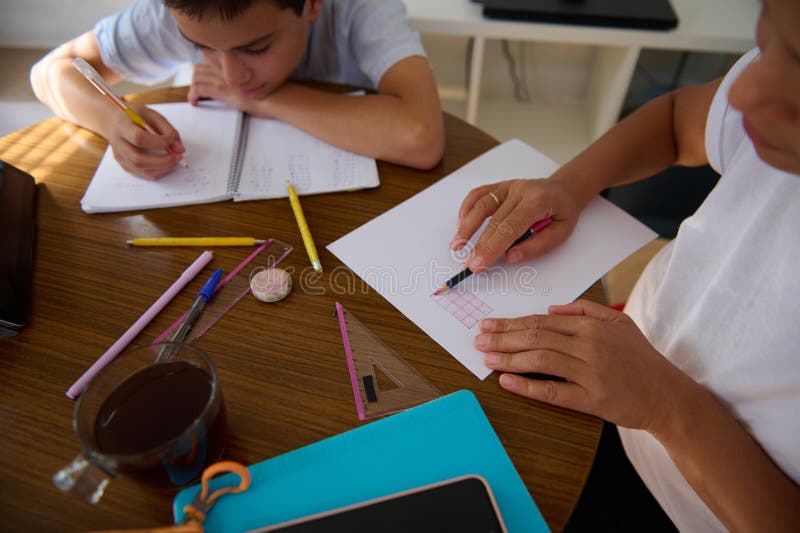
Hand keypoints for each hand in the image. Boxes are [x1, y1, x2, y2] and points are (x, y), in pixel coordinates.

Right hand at [106, 103, 184, 179]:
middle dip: (162, 161)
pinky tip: (166, 165)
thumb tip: (180, 148)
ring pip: (140, 170)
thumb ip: (168, 130)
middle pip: (138, 159)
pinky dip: (157, 172)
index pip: (139, 138)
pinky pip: (141, 174)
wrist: (113, 120)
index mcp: (122, 126)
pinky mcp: (124, 164)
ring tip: (174, 161)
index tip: (172, 141)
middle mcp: (118, 143)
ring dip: (162, 168)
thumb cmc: (134, 116)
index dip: (159, 142)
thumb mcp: (151, 115)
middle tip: (178, 156)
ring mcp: (119, 156)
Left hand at [187, 62, 276, 113]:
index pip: (210, 57)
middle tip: (198, 90)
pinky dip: (193, 95)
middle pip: (200, 67)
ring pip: (196, 76)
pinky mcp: (220, 90)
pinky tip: (194, 103)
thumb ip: (247, 77)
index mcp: (235, 61)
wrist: (278, 97)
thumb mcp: (259, 79)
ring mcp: (222, 77)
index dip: (203, 67)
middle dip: (195, 78)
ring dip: (193, 87)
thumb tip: (243, 83)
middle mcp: (226, 66)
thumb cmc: (273, 91)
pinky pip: (198, 89)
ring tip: (196, 97)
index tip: (203, 77)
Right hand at [452, 178, 582, 272]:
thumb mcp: (561, 234)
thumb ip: (537, 246)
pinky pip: (478, 194)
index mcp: (537, 202)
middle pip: (493, 220)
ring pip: (482, 205)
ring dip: (467, 227)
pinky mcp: (499, 186)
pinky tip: (460, 224)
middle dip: (479, 245)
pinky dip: (467, 209)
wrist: (564, 189)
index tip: (480, 264)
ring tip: (457, 245)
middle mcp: (520, 190)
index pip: (509, 228)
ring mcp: (508, 186)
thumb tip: (510, 257)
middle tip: (469, 264)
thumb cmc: (562, 213)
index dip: (492, 248)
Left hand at [476, 299, 695, 431]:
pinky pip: (552, 390)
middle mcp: (589, 346)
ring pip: (539, 360)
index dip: (512, 323)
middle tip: (479, 338)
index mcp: (592, 327)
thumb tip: (552, 308)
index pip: (542, 322)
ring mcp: (590, 373)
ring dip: (508, 358)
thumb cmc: (642, 360)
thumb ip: (586, 310)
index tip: (490, 324)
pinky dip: (526, 386)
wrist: (669, 396)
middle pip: (535, 338)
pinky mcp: (591, 399)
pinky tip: (506, 381)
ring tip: (486, 357)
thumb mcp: (620, 324)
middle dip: (502, 337)